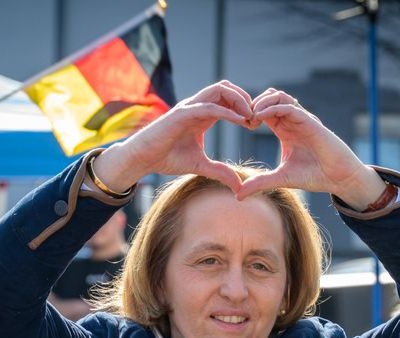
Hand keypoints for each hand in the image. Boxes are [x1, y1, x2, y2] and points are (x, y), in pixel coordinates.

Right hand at [91, 80, 253, 193]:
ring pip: (220, 90)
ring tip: (251, 116)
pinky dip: (227, 111)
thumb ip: (220, 172)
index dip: (245, 108)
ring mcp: (189, 107)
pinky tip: (241, 121)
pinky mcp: (182, 113)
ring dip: (239, 100)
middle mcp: (197, 106)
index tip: (256, 125)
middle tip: (257, 117)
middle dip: (245, 99)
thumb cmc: (166, 158)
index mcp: (202, 115)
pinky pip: (210, 107)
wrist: (142, 159)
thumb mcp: (200, 166)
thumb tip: (239, 185)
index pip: (228, 100)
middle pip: (227, 89)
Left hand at [235, 88, 383, 206]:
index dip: (249, 114)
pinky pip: (289, 106)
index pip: (264, 111)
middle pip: (269, 98)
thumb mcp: (280, 179)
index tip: (239, 125)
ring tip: (250, 116)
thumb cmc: (314, 175)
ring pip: (278, 96)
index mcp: (285, 130)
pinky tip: (259, 117)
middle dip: (252, 104)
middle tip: (242, 119)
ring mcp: (301, 119)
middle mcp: (292, 121)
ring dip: (261, 102)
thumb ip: (260, 183)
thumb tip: (238, 195)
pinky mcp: (310, 121)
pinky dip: (272, 107)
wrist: (338, 178)